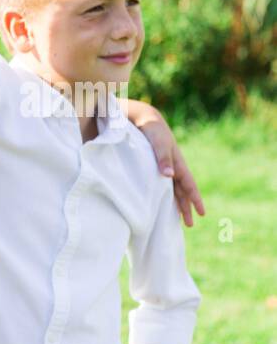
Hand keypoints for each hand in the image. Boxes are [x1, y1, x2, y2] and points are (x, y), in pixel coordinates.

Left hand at [129, 111, 205, 226]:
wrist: (142, 118)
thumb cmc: (151, 130)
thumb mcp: (157, 143)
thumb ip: (162, 158)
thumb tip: (169, 176)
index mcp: (177, 163)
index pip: (188, 185)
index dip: (194, 200)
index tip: (202, 214)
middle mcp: (172, 167)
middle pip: (181, 191)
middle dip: (186, 207)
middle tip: (189, 224)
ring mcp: (164, 167)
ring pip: (172, 190)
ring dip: (175, 204)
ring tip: (177, 219)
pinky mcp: (153, 166)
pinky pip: (161, 185)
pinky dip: (164, 195)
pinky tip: (160, 203)